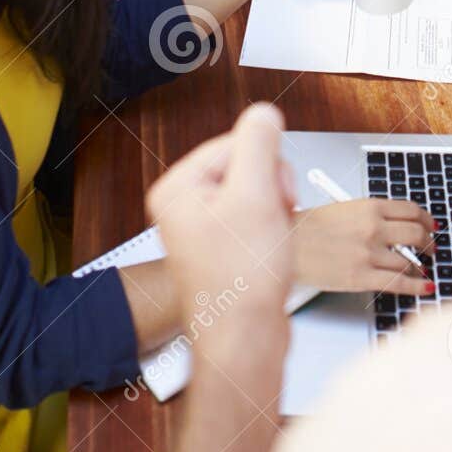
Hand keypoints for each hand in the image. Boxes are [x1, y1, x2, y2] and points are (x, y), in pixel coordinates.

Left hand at [146, 103, 295, 329]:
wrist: (246, 338)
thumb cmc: (243, 280)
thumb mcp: (257, 194)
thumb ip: (260, 143)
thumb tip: (263, 113)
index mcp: (177, 188)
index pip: (235, 143)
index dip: (267, 167)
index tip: (274, 194)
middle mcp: (182, 207)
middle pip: (246, 167)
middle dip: (271, 190)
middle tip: (273, 217)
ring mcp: (201, 229)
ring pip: (256, 193)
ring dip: (274, 211)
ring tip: (270, 240)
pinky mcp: (221, 248)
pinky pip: (255, 219)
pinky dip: (271, 230)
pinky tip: (269, 252)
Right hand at [292, 199, 435, 293]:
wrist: (285, 246)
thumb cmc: (307, 229)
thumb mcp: (343, 210)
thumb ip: (371, 216)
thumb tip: (397, 227)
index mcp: (369, 207)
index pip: (411, 210)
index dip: (426, 219)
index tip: (430, 224)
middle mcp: (373, 228)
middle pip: (416, 233)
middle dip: (428, 242)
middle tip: (431, 247)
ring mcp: (369, 254)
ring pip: (410, 261)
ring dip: (421, 266)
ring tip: (422, 268)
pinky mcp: (362, 277)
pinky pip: (399, 283)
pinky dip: (417, 286)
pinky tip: (425, 286)